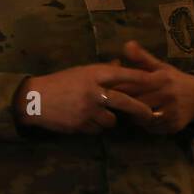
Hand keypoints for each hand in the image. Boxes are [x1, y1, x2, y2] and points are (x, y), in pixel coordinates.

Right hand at [14, 62, 156, 133]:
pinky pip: (97, 129)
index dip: (143, 78)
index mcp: (94, 74)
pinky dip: (95, 126)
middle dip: (141, 109)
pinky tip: (84, 120)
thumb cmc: (59, 82)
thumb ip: (102, 71)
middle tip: (152, 114)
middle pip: (125, 101)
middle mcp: (94, 91)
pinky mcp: (81, 125)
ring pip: (111, 120)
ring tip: (97, 114)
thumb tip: (121, 65)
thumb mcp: (81, 72)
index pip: (124, 75)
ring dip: (109, 119)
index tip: (159, 79)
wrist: (34, 100)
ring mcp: (88, 110)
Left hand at [101, 40, 193, 133]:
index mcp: (162, 79)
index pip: (135, 85)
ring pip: (144, 117)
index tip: (109, 89)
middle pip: (138, 102)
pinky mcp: (174, 125)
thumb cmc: (174, 80)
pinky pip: (153, 128)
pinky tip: (141, 120)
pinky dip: (145, 125)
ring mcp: (172, 112)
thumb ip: (142, 57)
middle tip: (113, 103)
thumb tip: (127, 44)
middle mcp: (168, 95)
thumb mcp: (160, 67)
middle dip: (125, 103)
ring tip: (126, 112)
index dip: (121, 88)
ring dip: (134, 116)